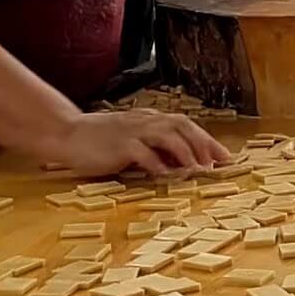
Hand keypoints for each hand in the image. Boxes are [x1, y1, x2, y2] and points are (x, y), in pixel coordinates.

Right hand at [39, 108, 230, 176]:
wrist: (68, 133)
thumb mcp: (135, 140)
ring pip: (167, 136)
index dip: (208, 141)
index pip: (187, 126)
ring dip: (186, 152)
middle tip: (218, 164)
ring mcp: (133, 132)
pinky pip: (142, 152)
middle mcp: (146, 122)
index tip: (226, 158)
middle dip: (204, 144)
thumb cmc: (103, 139)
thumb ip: (157, 148)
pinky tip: (167, 175)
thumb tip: (184, 162)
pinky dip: (156, 163)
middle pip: (183, 127)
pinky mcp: (118, 145)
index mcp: (152, 120)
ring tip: (198, 169)